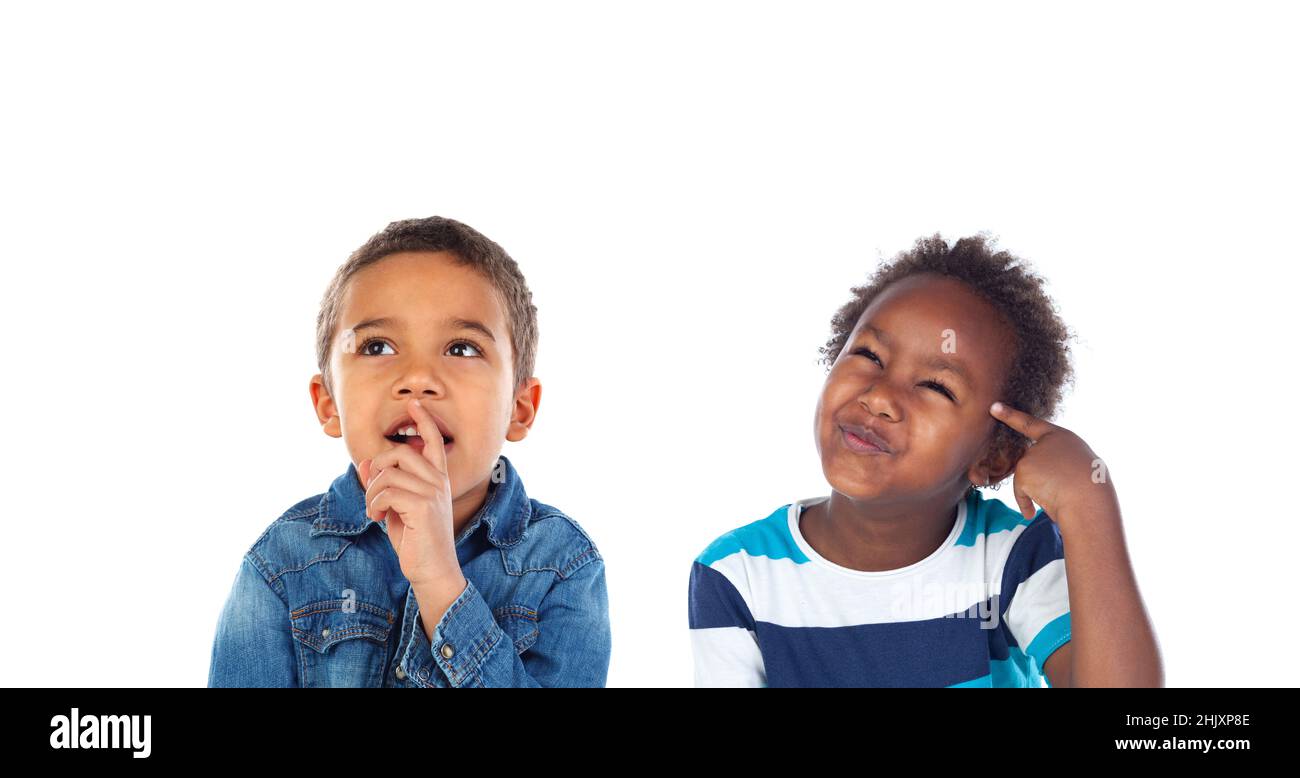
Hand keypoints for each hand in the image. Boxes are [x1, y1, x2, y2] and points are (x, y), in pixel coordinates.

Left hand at [358, 398, 461, 589]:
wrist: (432, 570)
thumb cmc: (416, 540)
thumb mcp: (396, 507)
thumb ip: (384, 483)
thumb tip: (366, 462)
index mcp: (437, 478)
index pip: (433, 441)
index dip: (424, 420)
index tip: (415, 403)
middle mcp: (437, 481)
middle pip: (399, 453)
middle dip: (377, 468)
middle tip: (373, 493)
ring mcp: (432, 492)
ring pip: (387, 473)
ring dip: (371, 493)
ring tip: (375, 510)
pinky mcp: (423, 506)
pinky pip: (385, 492)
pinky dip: (374, 505)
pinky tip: (378, 518)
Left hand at [989, 401, 1114, 526]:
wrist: (1089, 500)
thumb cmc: (1091, 490)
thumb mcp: (1079, 467)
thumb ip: (1056, 464)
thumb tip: (1033, 480)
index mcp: (1063, 437)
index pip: (1033, 424)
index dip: (1012, 416)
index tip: (994, 407)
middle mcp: (1045, 442)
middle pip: (1031, 464)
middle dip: (1042, 480)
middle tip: (1065, 487)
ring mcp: (1032, 455)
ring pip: (1027, 479)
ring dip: (1039, 492)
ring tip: (1061, 494)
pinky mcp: (1023, 470)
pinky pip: (1020, 492)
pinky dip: (1026, 503)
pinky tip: (1036, 510)